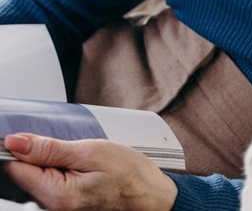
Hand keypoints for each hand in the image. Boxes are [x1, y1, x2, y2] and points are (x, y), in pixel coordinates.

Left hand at [1, 133, 177, 210]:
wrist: (150, 195)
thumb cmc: (129, 174)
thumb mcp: (92, 151)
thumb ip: (50, 149)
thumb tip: (15, 142)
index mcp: (55, 195)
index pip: (16, 168)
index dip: (21, 146)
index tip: (35, 134)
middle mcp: (51, 207)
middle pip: (23, 174)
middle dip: (37, 153)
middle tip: (67, 143)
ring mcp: (57, 208)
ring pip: (36, 177)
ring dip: (49, 161)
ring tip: (77, 154)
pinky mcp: (63, 206)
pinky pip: (48, 183)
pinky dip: (57, 169)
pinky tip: (76, 164)